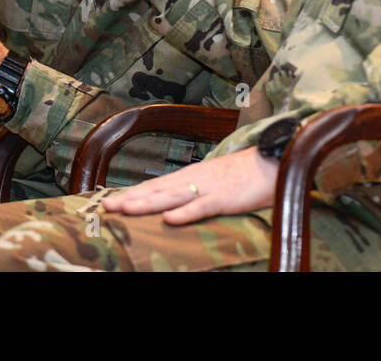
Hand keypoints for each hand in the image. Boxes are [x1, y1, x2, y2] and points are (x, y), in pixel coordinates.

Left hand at [101, 148, 278, 224]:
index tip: (109, 201)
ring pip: (172, 196)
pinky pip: (202, 207)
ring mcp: (209, 188)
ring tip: (125, 210)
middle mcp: (195, 179)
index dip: (133, 193)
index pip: (156, 185)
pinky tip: (169, 219)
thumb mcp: (214, 179)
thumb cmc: (245, 173)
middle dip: (131, 199)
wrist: (275, 161)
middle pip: (157, 190)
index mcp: (191, 175)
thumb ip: (194, 190)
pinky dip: (185, 213)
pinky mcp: (225, 198)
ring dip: (147, 204)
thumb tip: (173, 204)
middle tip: (105, 208)